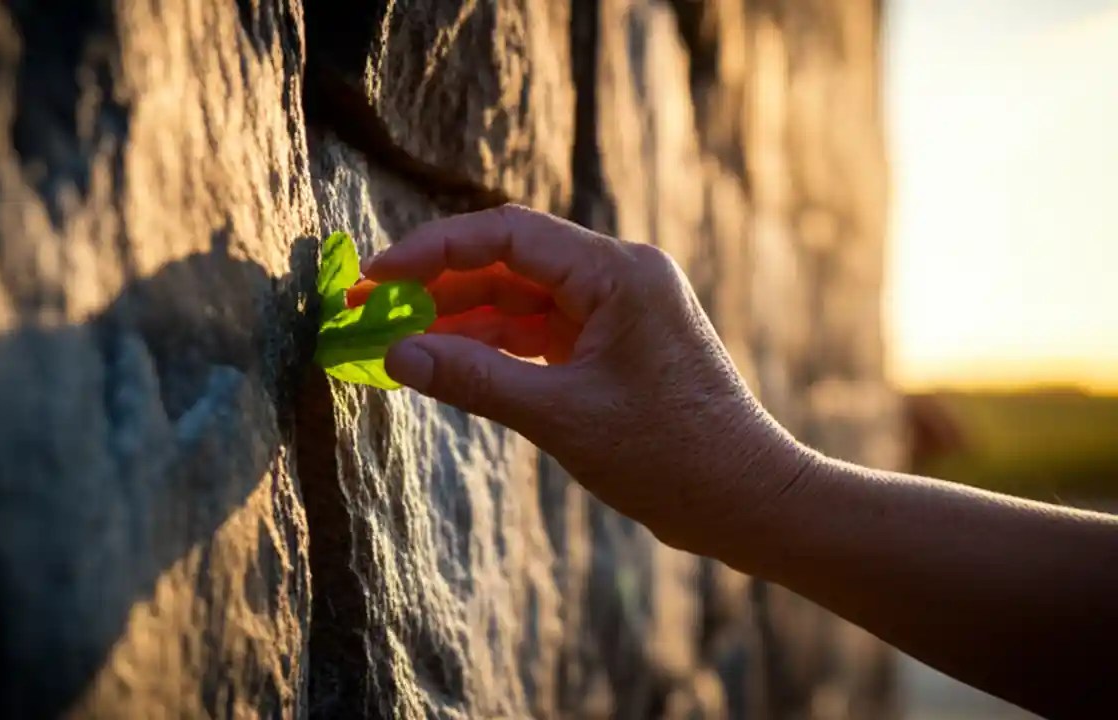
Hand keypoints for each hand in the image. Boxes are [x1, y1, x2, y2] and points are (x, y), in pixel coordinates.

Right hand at [361, 205, 809, 549]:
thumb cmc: (671, 457)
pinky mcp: (616, 342)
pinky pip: (542, 329)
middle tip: (373, 309)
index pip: (508, 236)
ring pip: (522, 298)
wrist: (746, 500)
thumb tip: (397, 356)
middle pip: (511, 262)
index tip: (379, 276)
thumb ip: (475, 380)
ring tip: (398, 339)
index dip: (434, 250)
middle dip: (440, 285)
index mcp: (619, 273)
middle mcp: (621, 276)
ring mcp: (620, 308)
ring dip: (463, 318)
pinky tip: (449, 361)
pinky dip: (496, 345)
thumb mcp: (562, 417)